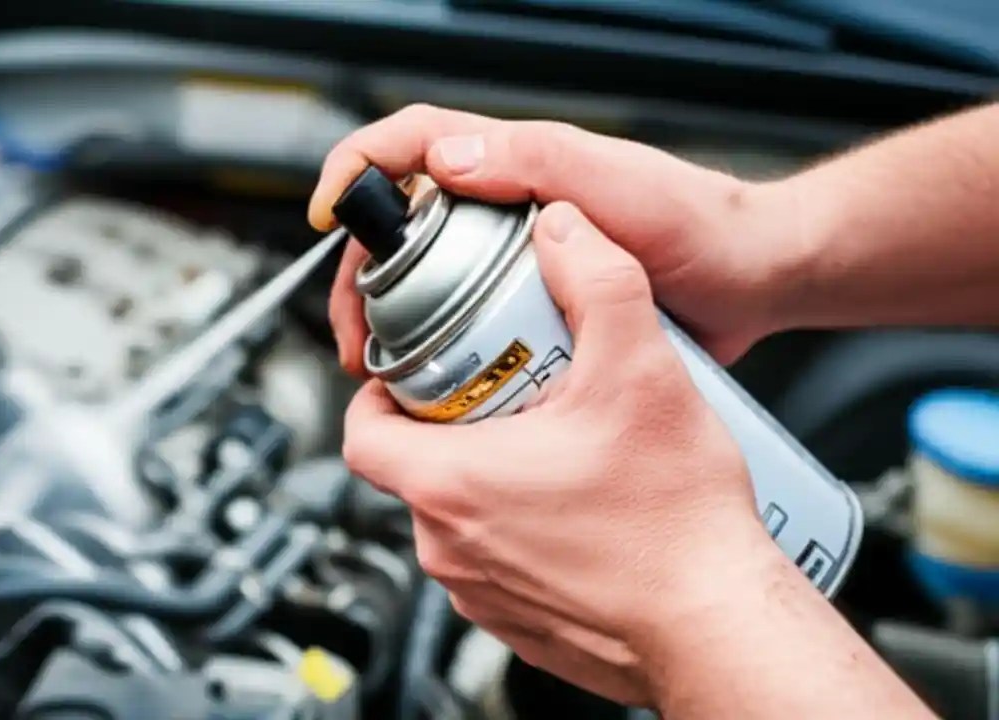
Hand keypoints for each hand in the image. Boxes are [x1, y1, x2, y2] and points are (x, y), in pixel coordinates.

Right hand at [310, 104, 805, 371]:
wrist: (752, 281)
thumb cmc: (699, 224)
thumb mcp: (615, 185)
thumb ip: (536, 164)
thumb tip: (445, 161)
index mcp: (514, 165)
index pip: (411, 144)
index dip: (358, 170)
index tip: (331, 214)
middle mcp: (505, 208)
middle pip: (402, 230)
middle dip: (362, 280)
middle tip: (359, 336)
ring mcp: (516, 261)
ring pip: (427, 284)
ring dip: (394, 326)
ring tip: (388, 375)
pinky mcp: (534, 307)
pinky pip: (469, 325)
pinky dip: (442, 354)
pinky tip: (441, 387)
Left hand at [341, 202, 784, 706]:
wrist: (718, 626)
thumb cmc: (675, 523)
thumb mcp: (640, 368)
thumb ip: (597, 279)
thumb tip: (562, 231)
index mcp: (450, 483)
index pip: (359, 429)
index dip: (377, 392)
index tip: (413, 371)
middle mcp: (450, 546)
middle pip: (411, 466)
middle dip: (450, 425)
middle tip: (507, 393)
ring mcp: (479, 593)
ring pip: (454, 516)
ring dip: (487, 476)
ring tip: (553, 445)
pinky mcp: (516, 623)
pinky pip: (494, 560)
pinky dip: (519, 529)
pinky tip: (579, 505)